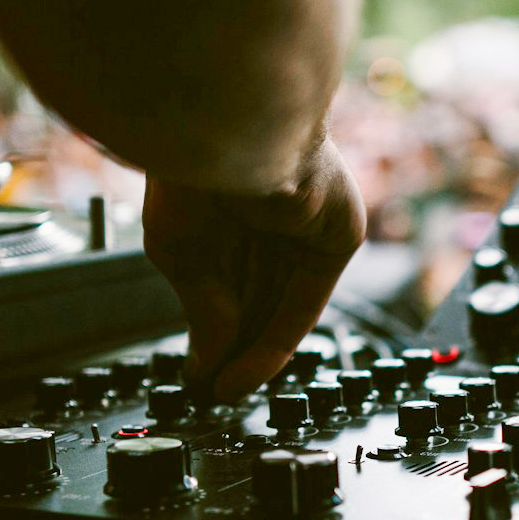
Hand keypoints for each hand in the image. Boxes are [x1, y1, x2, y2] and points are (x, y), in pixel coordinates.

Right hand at [142, 137, 366, 404]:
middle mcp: (274, 214)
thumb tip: (208, 365)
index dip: (213, 325)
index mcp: (234, 201)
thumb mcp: (181, 252)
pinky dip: (273, 345)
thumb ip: (203, 310)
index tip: (196, 368)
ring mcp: (308, 226)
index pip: (230, 276)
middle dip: (231, 346)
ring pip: (279, 307)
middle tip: (207, 389)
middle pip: (256, 298)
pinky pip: (304, 304)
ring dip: (250, 355)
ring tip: (218, 392)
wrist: (231, 127)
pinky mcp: (337, 237)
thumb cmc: (194, 170)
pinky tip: (239, 374)